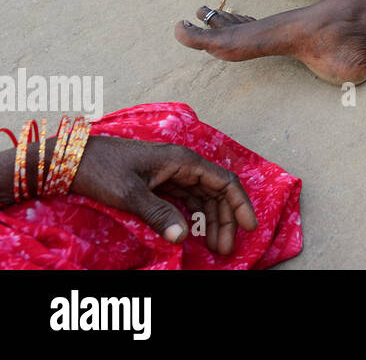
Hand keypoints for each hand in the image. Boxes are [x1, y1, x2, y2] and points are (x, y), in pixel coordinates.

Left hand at [70, 136, 257, 255]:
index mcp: (182, 161)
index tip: (249, 226)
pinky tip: (193, 233)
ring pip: (202, 197)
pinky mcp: (159, 182)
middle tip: (224, 249)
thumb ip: (159, 214)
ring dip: (211, 221)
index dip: (240, 204)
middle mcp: (182, 165)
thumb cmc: (103, 170)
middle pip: (216, 193)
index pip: (224, 182)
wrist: (72, 159)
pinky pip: (186, 200)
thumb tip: (182, 237)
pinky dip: (194, 217)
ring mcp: (171, 173)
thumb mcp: (130, 194)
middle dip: (225, 220)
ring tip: (213, 246)